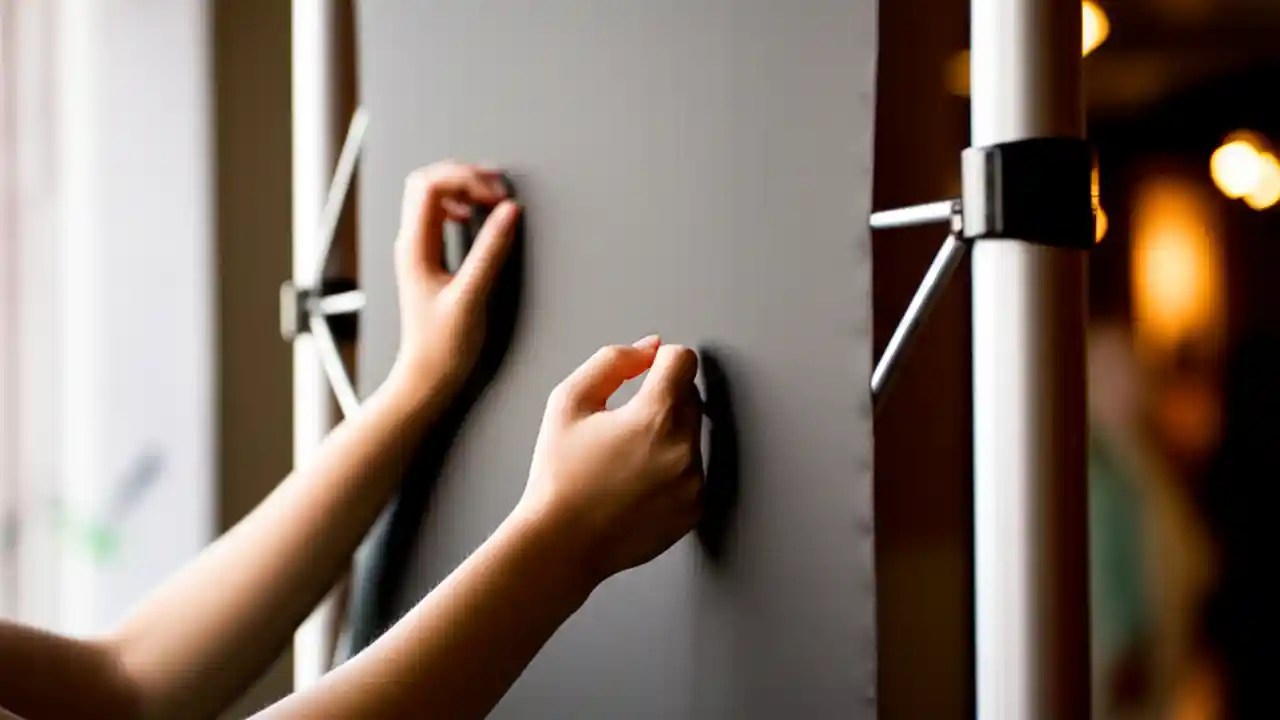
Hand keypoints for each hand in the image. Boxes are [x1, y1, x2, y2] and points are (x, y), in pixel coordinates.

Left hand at [388, 161, 519, 399]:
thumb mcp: (472, 297)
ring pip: (430, 195)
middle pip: (426, 181)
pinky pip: (437, 214)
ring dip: (462, 187)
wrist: (425, 377)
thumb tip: (509, 210)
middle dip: (464, 175)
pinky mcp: (427, 258)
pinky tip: (476, 215)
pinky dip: (459, 204)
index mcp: (415, 247)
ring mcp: (416, 249)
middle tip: (499, 188)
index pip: (431, 185)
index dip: (467, 180)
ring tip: (493, 197)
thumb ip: (491, 251)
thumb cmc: (444, 346)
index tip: (499, 197)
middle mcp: (411, 242)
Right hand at [518, 338, 704, 584]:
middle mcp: (684, 447)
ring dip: (668, 436)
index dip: (660, 361)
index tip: (643, 376)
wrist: (561, 542)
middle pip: (691, 397)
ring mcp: (694, 482)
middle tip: (622, 425)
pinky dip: (671, 470)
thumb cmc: (559, 475)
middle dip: (662, 400)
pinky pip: (693, 471)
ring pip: (692, 435)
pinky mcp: (695, 508)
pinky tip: (636, 484)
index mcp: (656, 415)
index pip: (684, 360)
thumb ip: (613, 361)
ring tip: (625, 460)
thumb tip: (651, 348)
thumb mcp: (569, 401)